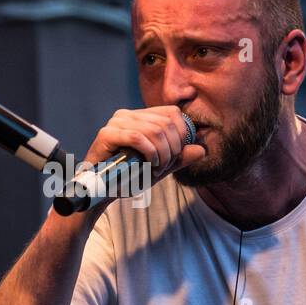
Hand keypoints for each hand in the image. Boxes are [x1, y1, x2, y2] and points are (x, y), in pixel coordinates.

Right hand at [83, 106, 206, 189]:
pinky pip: (137, 137)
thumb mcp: (160, 167)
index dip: (181, 135)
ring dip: (162, 154)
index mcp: (140, 117)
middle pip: (166, 123)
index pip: (173, 113)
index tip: (175, 157)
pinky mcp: (106, 134)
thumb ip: (179, 158)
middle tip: (165, 166)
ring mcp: (116, 122)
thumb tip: (201, 150)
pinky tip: (150, 164)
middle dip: (172, 149)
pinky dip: (150, 152)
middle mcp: (127, 115)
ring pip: (154, 130)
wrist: (103, 191)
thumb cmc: (129, 177)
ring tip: (156, 168)